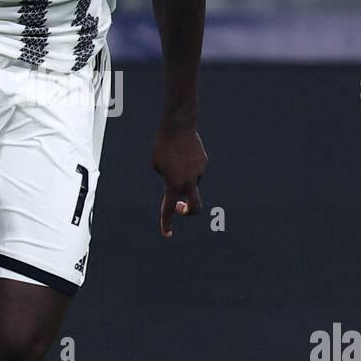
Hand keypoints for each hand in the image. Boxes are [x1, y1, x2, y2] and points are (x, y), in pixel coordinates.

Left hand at [153, 122, 206, 237]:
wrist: (178, 126)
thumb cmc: (162, 145)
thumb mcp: (156, 166)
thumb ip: (166, 179)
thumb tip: (178, 184)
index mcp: (173, 184)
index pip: (168, 209)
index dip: (167, 223)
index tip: (167, 234)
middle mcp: (189, 181)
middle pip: (195, 207)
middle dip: (188, 211)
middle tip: (180, 207)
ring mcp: (199, 172)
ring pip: (191, 182)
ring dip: (182, 178)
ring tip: (174, 158)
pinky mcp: (203, 163)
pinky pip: (194, 169)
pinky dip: (188, 166)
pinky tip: (182, 151)